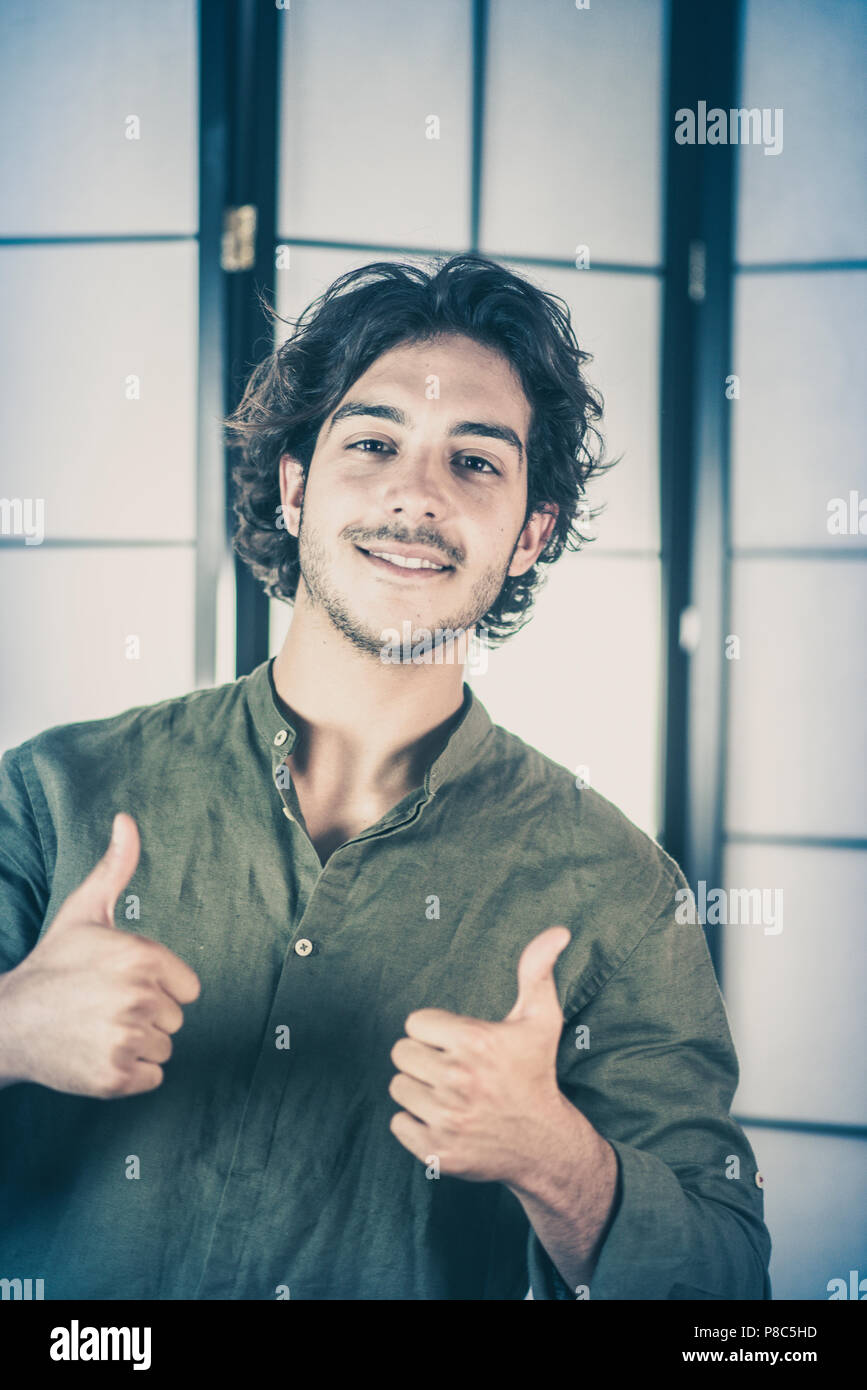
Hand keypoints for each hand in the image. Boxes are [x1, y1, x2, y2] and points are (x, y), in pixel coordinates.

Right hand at [0, 813, 199, 1097]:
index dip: (160, 986)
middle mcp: (138, 996)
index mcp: (142, 956)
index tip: (124, 983)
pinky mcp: (115, 1077)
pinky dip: (130, 1073)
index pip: (188, 987)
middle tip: (104, 1007)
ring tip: (98, 1029)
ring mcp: (126, 1038)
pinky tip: (98, 1054)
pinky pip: (152, 1077)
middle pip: (175, 1018)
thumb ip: (116, 867)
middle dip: (147, 1015)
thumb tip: (126, 819)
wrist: (9, 1023)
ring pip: (164, 1047)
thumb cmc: (55, 965)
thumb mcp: (85, 912)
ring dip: (138, 1043)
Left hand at [388, 925, 576, 1186]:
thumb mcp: (540, 1018)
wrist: (545, 1143)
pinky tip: (445, 1118)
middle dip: (425, 1058)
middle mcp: (458, 1081)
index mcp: (475, 1042)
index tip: (460, 1042)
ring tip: (450, 1093)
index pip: (415, 1023)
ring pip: (398, 1087)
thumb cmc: (535, 1072)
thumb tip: (558, 930)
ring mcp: (447, 1119)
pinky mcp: (437, 1150)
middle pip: (402, 1054)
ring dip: (419, 1088)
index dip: (436, 1031)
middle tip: (454, 1068)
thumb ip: (537, 969)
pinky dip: (415, 1122)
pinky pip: (398, 1123)